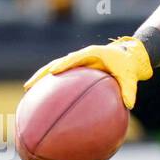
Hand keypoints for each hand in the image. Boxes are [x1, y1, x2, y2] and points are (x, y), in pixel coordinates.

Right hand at [25, 37, 152, 109]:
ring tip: (28, 91)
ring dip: (41, 79)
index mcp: (92, 53)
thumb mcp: (130, 77)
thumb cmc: (128, 66)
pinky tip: (42, 97)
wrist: (128, 57)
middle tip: (29, 86)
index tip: (54, 71)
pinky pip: (61, 76)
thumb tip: (129, 105)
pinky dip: (51, 84)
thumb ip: (129, 90)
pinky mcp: (75, 69)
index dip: (64, 64)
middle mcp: (80, 57)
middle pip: (56, 63)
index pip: (75, 58)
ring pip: (54, 69)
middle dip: (42, 74)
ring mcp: (76, 63)